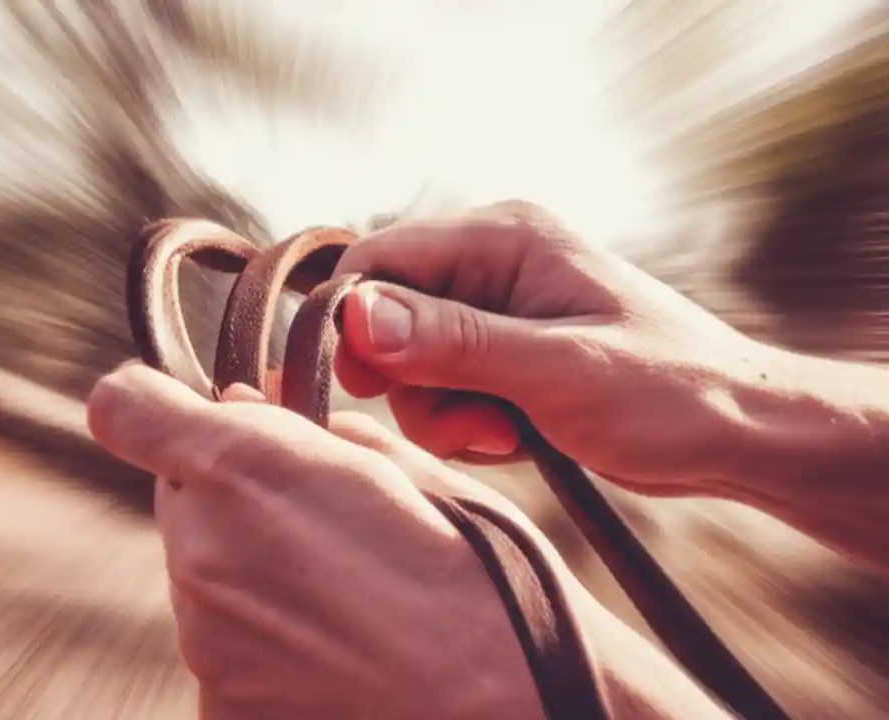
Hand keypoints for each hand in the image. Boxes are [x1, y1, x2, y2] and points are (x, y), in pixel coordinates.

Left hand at [86, 363, 543, 718]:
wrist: (517, 710)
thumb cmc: (482, 575)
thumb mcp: (407, 466)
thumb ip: (303, 427)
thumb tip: (240, 406)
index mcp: (244, 468)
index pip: (123, 409)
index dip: (146, 406)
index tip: (174, 416)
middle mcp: (203, 553)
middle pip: (181, 502)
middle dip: (230, 502)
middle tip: (316, 530)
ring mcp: (206, 644)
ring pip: (204, 581)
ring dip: (252, 580)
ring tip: (345, 606)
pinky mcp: (220, 711)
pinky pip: (223, 656)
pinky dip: (264, 652)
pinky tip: (336, 658)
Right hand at [332, 200, 782, 496]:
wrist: (738, 435)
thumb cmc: (667, 390)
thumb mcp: (557, 369)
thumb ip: (453, 341)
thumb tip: (354, 313)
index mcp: (503, 239)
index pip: (381, 259)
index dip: (354, 321)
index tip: (366, 386)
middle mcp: (490, 268)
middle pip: (385, 321)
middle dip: (414, 383)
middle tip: (474, 423)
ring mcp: (494, 318)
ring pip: (408, 369)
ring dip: (445, 415)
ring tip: (508, 434)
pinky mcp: (501, 363)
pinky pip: (441, 395)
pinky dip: (464, 427)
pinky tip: (515, 439)